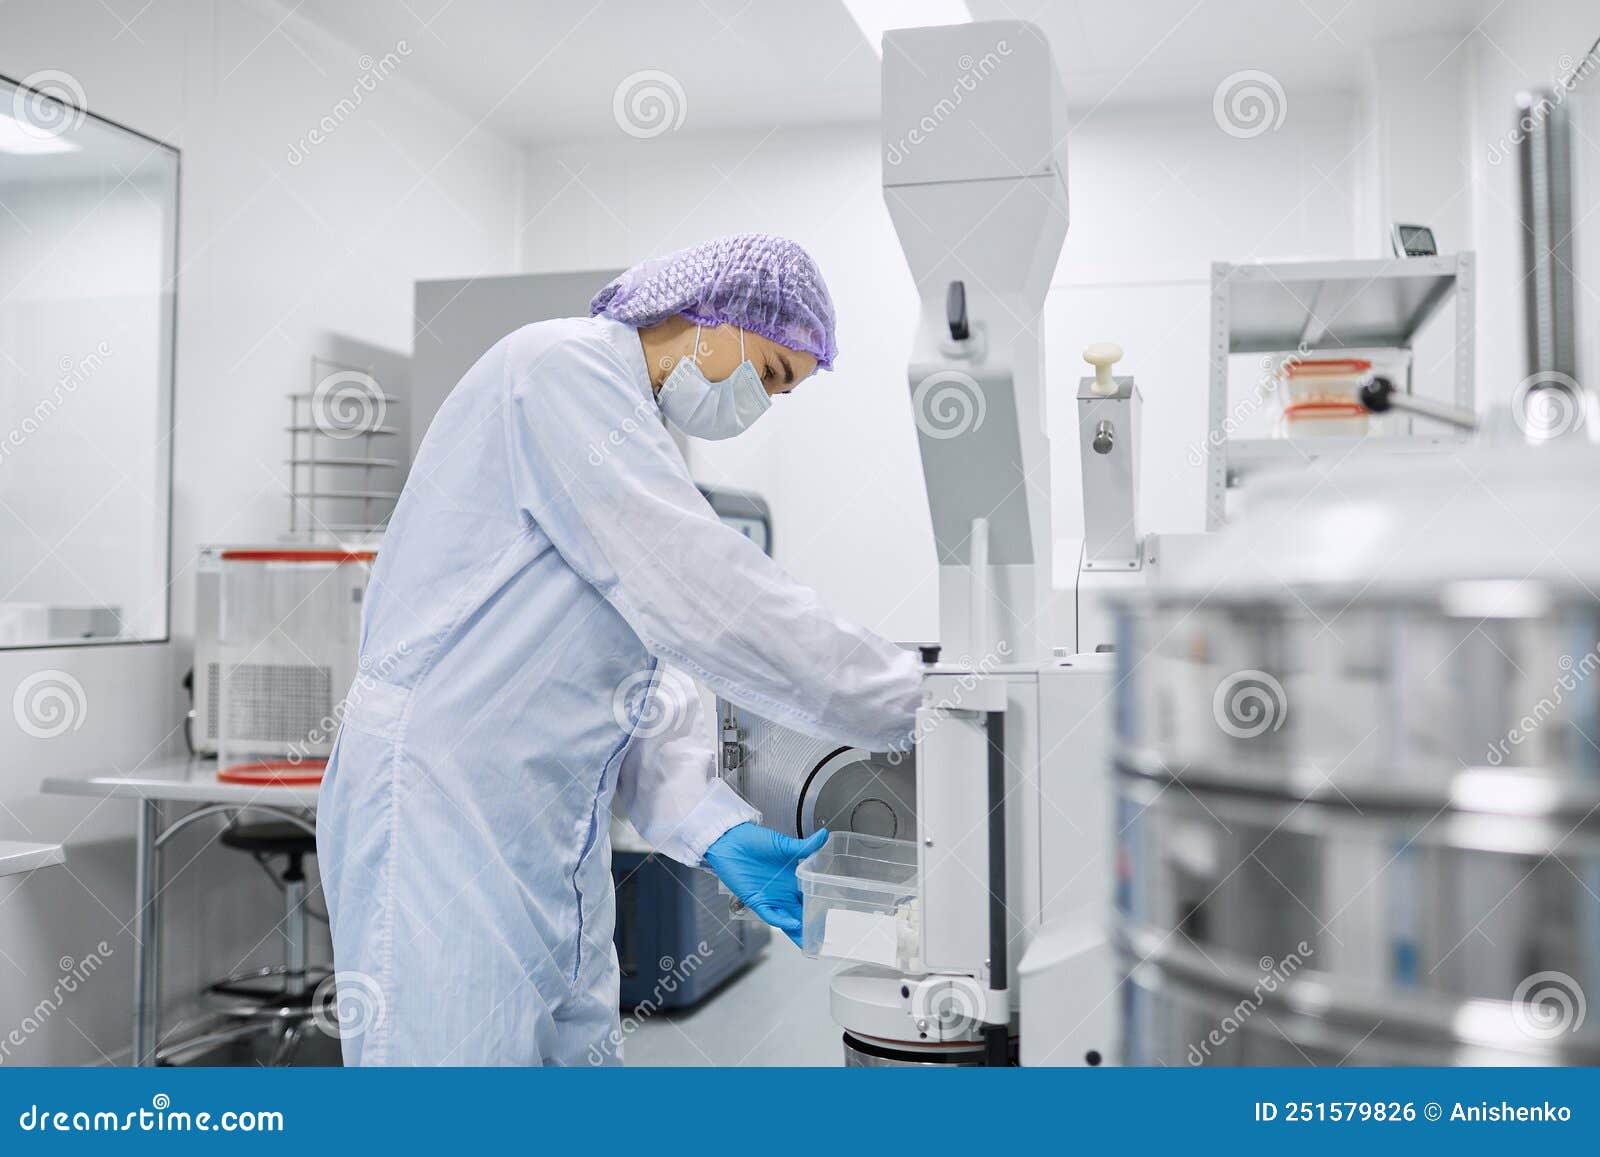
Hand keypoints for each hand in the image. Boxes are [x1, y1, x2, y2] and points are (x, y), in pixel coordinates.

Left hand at [704, 823, 827, 946]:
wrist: (731, 842)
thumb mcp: (784, 845)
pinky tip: (793, 923)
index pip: (810, 899)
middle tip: (824, 939)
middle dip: (811, 928)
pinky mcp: (757, 900)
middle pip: (800, 914)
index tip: (834, 918)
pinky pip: (771, 915)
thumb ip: (805, 846)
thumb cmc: (754, 841)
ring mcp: (771, 898)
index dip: (820, 910)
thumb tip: (824, 835)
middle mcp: (783, 892)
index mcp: (793, 880)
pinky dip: (782, 921)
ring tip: (810, 940)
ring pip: (788, 920)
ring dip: (798, 930)